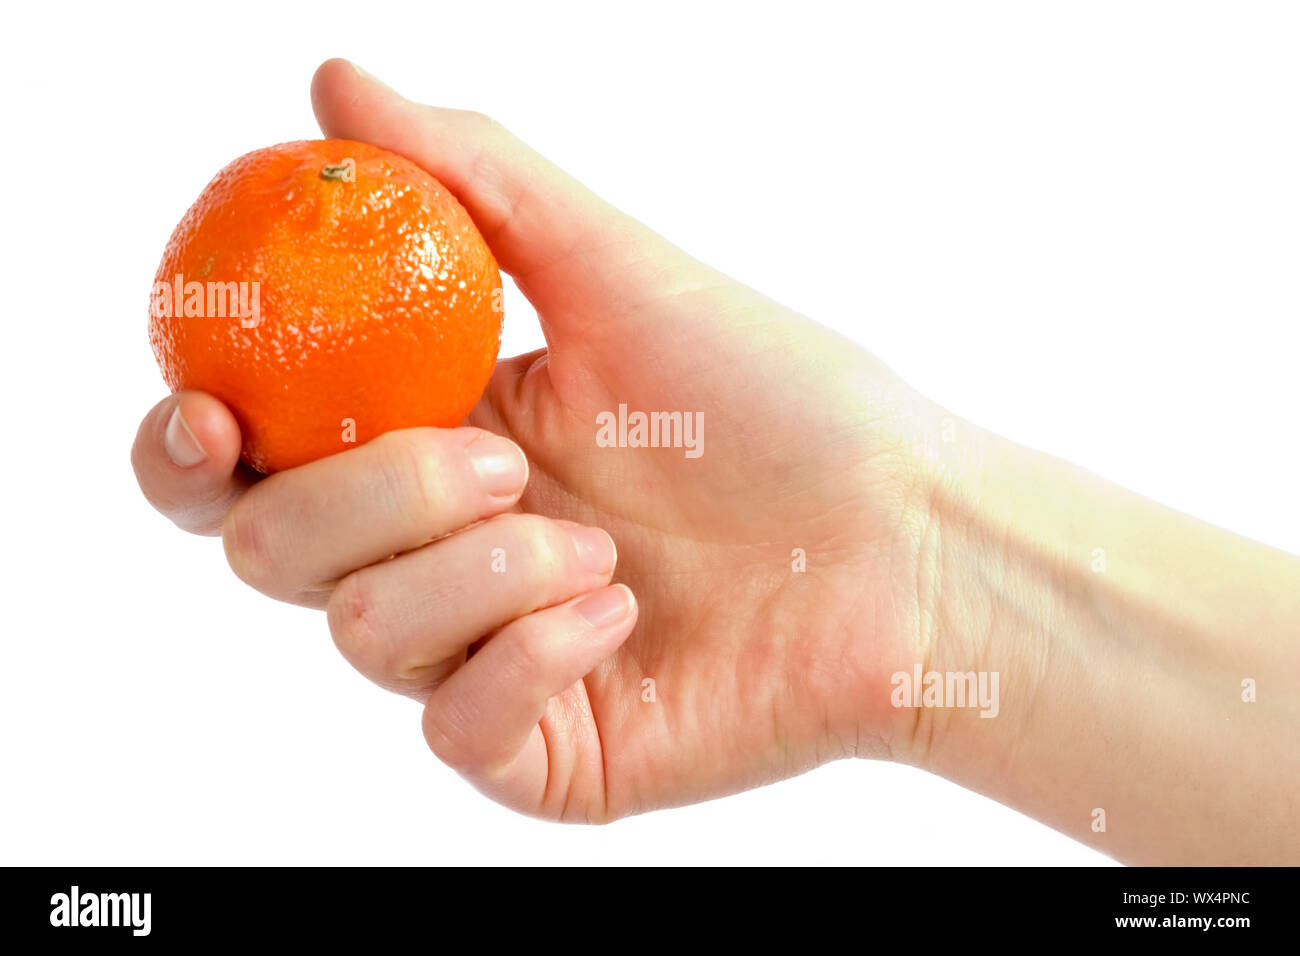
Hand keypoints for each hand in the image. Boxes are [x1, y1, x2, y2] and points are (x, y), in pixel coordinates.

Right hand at [133, 59, 949, 820]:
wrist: (900, 543)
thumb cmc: (778, 403)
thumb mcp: (619, 274)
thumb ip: (472, 183)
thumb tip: (332, 84)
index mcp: (433, 434)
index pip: (254, 453)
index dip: (188, 441)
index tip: (201, 408)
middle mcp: (438, 548)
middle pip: (271, 547)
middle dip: (368, 495)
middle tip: (496, 460)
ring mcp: (480, 655)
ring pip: (363, 633)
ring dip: (480, 570)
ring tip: (605, 544)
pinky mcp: (535, 749)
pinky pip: (453, 721)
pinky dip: (532, 655)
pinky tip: (622, 616)